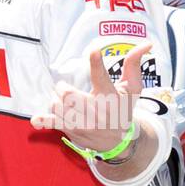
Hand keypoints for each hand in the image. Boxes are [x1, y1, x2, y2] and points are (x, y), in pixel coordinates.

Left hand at [30, 41, 150, 153]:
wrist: (119, 142)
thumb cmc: (123, 109)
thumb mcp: (133, 89)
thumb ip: (134, 65)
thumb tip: (146, 44)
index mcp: (110, 96)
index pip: (102, 77)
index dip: (97, 63)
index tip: (93, 50)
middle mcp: (96, 111)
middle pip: (68, 94)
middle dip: (62, 88)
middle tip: (65, 88)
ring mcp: (82, 123)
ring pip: (57, 106)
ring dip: (55, 101)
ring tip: (63, 102)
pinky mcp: (72, 131)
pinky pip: (51, 123)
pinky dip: (43, 119)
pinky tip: (38, 118)